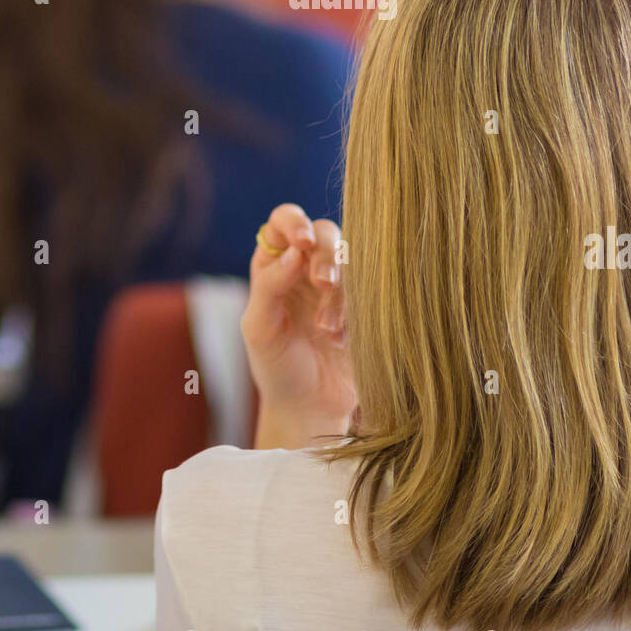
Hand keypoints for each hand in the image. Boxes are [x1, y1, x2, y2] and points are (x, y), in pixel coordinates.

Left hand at [242, 204, 355, 448]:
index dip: (294, 222)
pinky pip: (370, 287)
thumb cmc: (277, 367)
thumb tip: (295, 250)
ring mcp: (338, 285)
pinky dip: (356, 310)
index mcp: (274, 265)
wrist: (311, 409)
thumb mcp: (259, 328)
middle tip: (323, 283)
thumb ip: (270, 285)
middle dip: (326, 254)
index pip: (283, 221)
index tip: (302, 242)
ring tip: (327, 328)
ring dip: (340, 289)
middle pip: (324, 232)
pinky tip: (340, 340)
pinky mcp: (364, 304)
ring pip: (351, 258)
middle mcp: (306, 267)